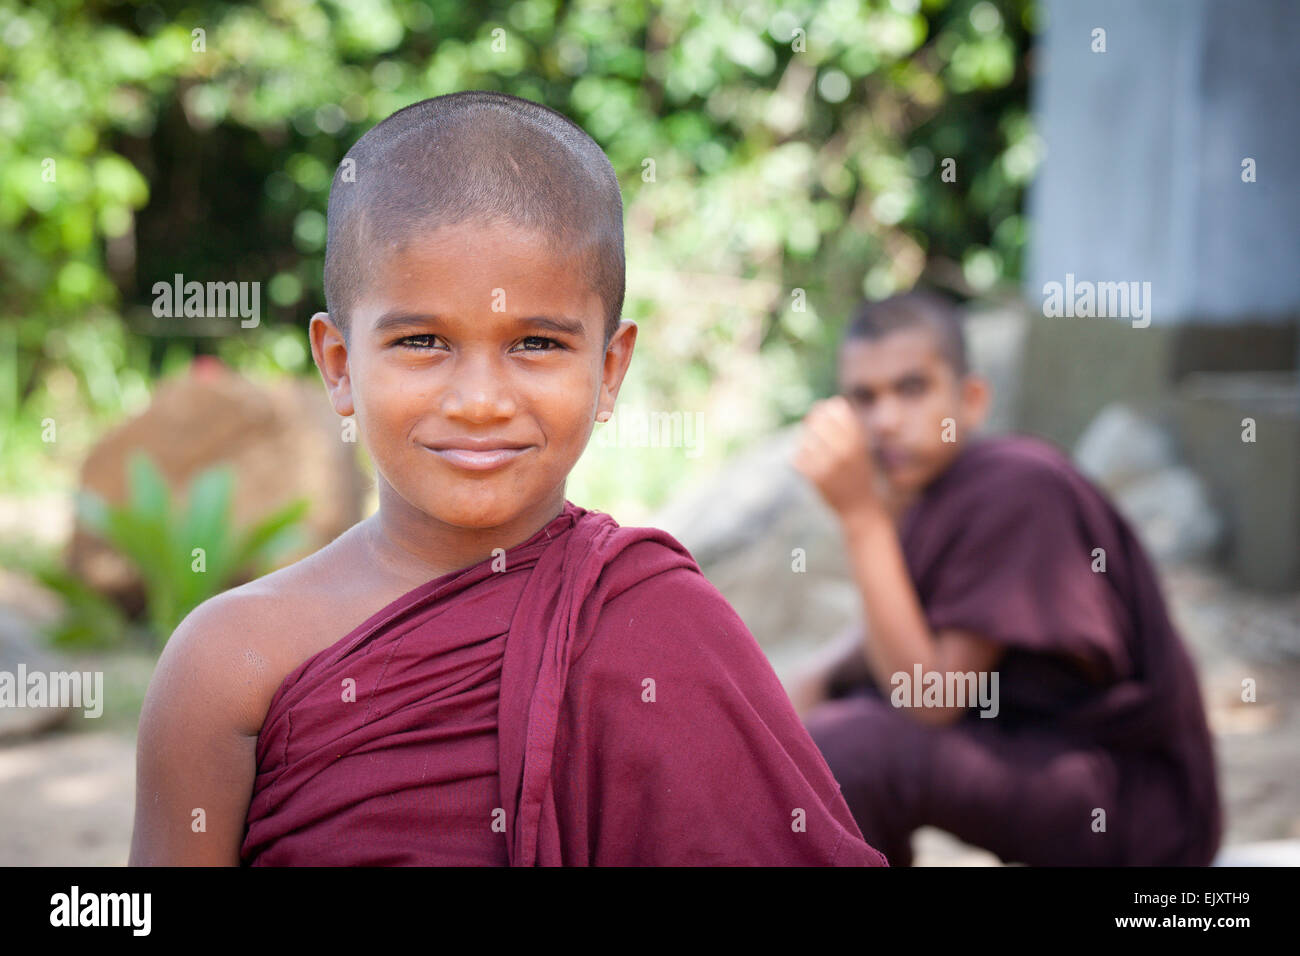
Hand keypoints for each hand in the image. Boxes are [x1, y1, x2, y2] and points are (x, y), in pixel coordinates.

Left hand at [792, 396, 882, 519]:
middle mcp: (842, 450)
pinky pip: (798, 457)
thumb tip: (830, 404)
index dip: (828, 408)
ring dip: (806, 440)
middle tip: (812, 422)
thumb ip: (849, 428)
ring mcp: (826, 464)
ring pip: (805, 439)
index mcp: (856, 441)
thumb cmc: (859, 476)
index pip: (836, 411)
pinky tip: (810, 463)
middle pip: (818, 421)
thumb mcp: (861, 449)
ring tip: (812, 446)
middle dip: (813, 419)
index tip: (825, 410)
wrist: (859, 510)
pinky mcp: (814, 477)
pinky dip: (801, 459)